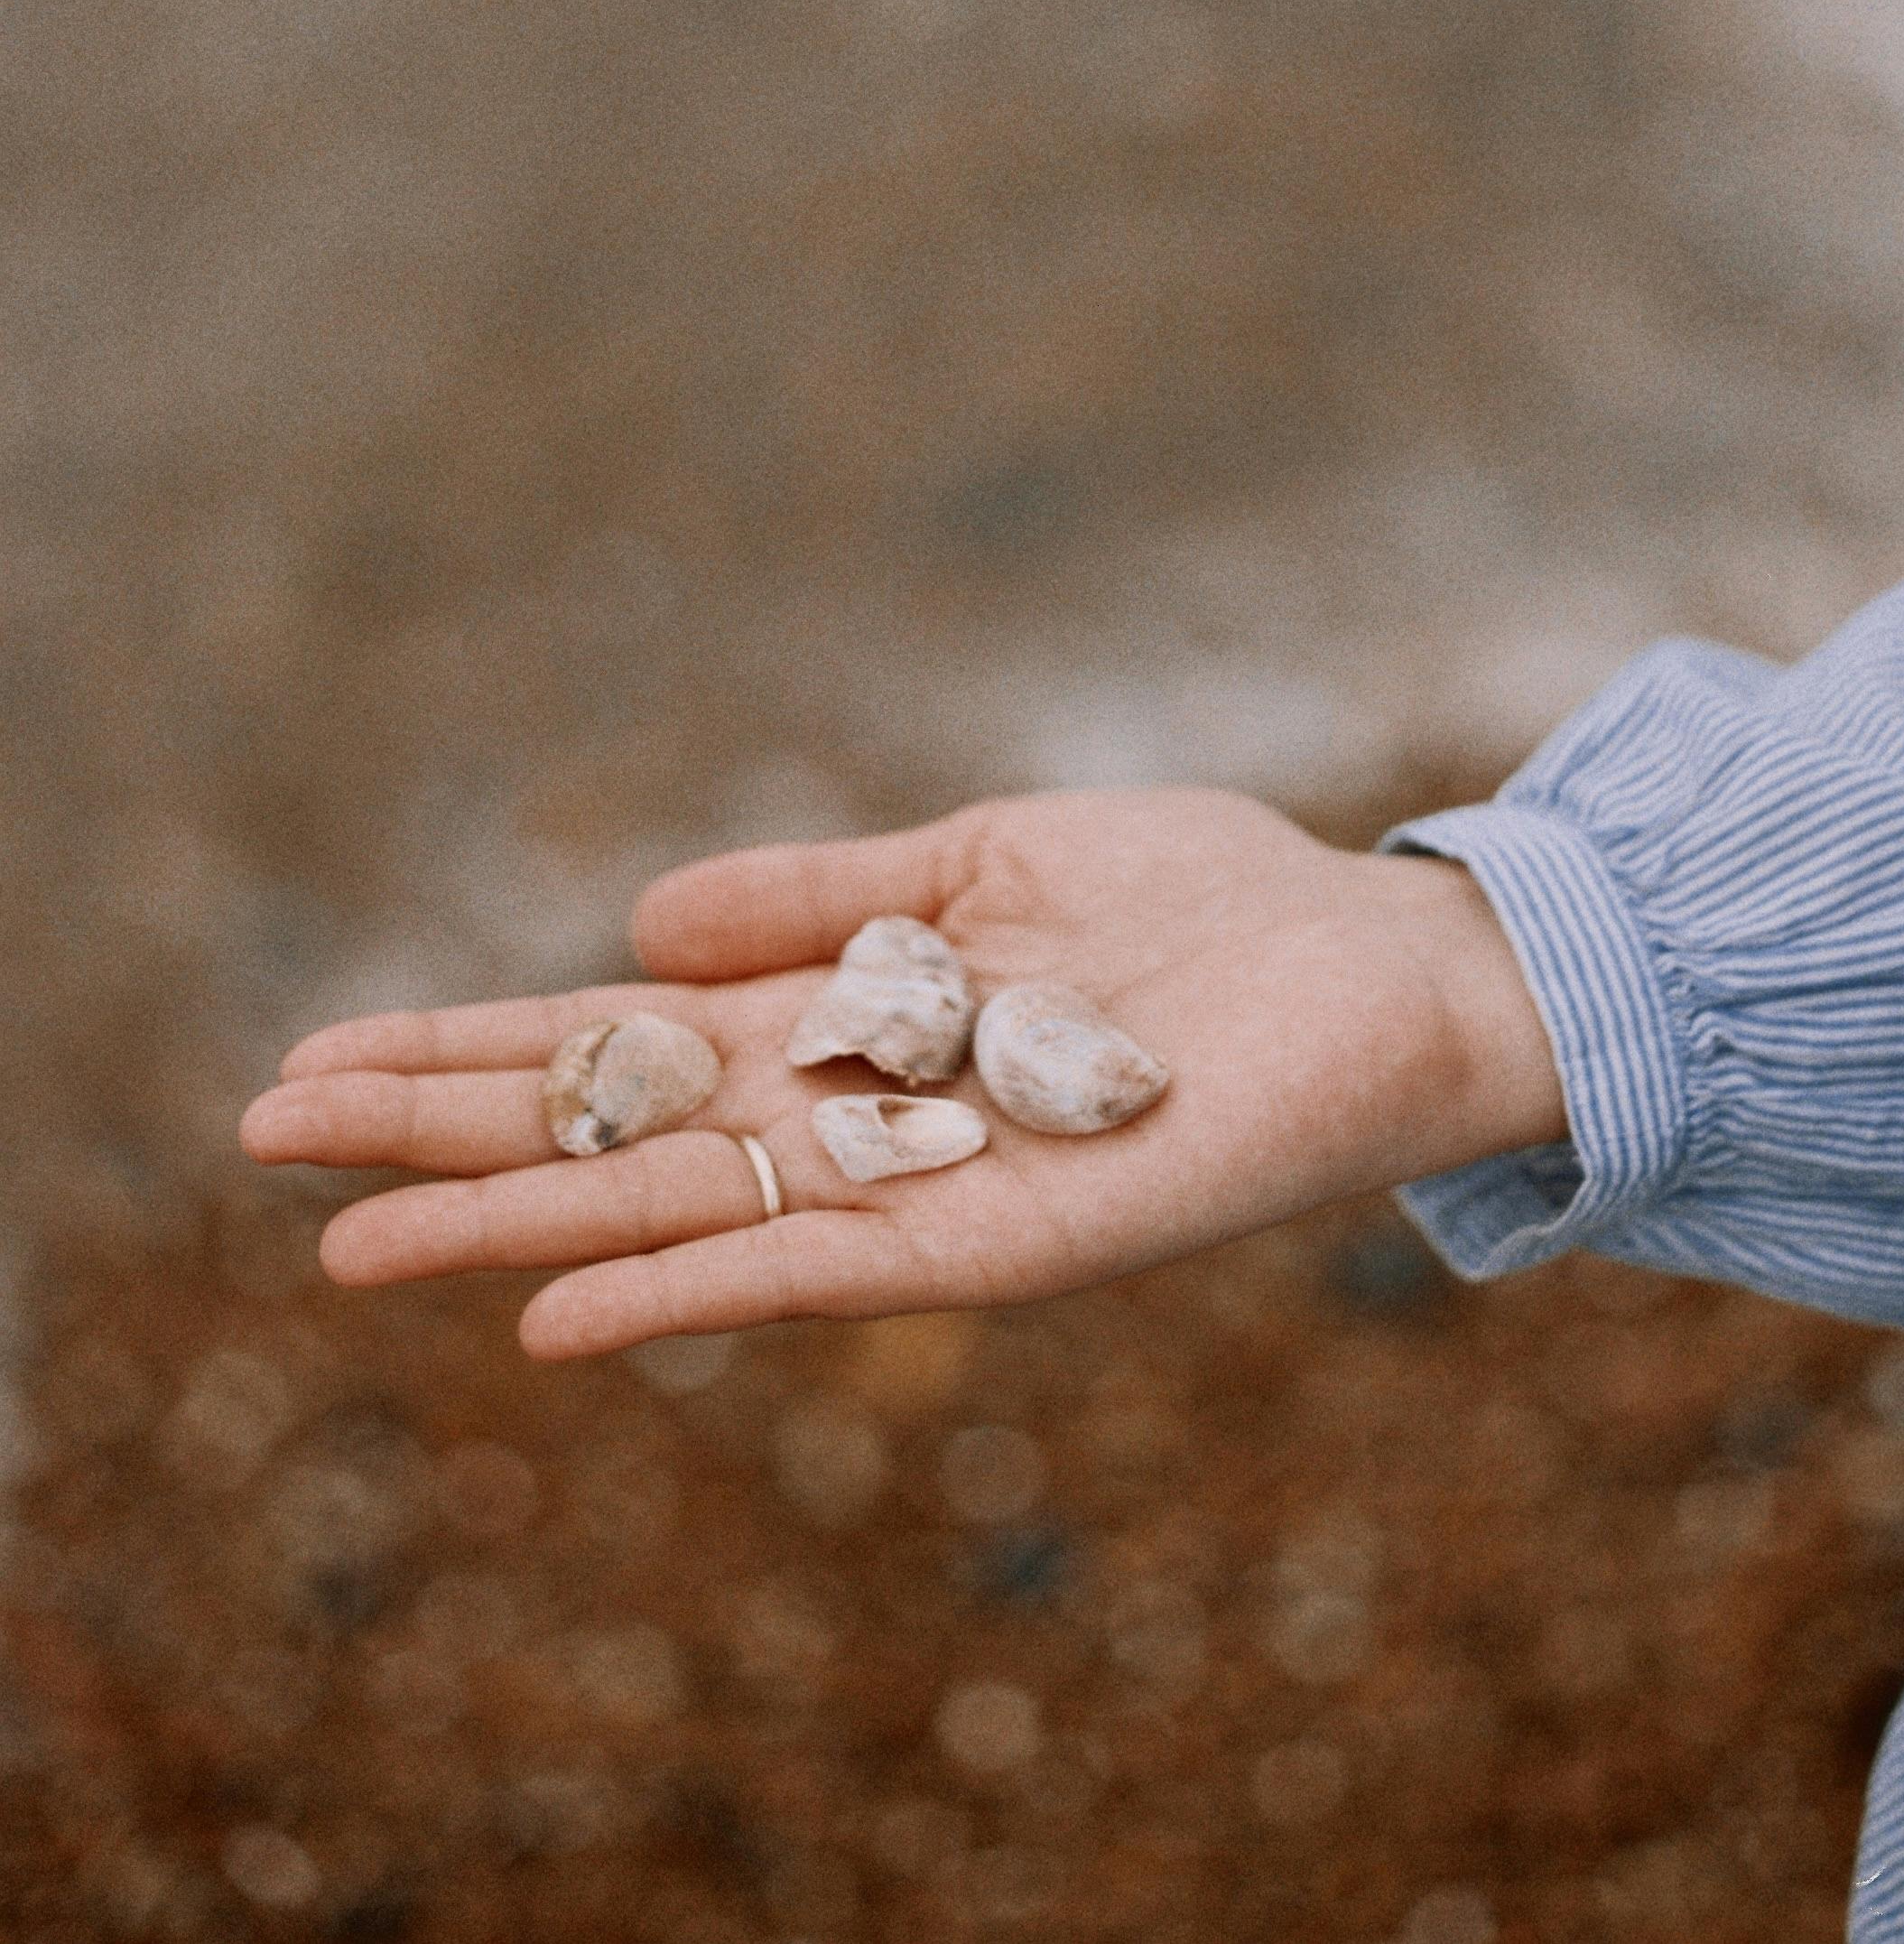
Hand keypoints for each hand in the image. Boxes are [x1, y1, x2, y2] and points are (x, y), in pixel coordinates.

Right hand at [238, 785, 1563, 1360]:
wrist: (1376, 968)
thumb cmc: (1196, 902)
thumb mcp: (978, 860)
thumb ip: (822, 897)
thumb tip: (638, 923)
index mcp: (840, 1020)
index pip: (615, 1042)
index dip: (471, 1045)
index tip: (323, 1049)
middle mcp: (852, 1115)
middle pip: (609, 1128)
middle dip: (441, 1133)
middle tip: (263, 1136)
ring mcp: (913, 1183)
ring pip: (674, 1207)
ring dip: (511, 1225)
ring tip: (347, 1236)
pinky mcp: (998, 1237)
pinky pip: (820, 1271)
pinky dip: (690, 1286)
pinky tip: (563, 1308)